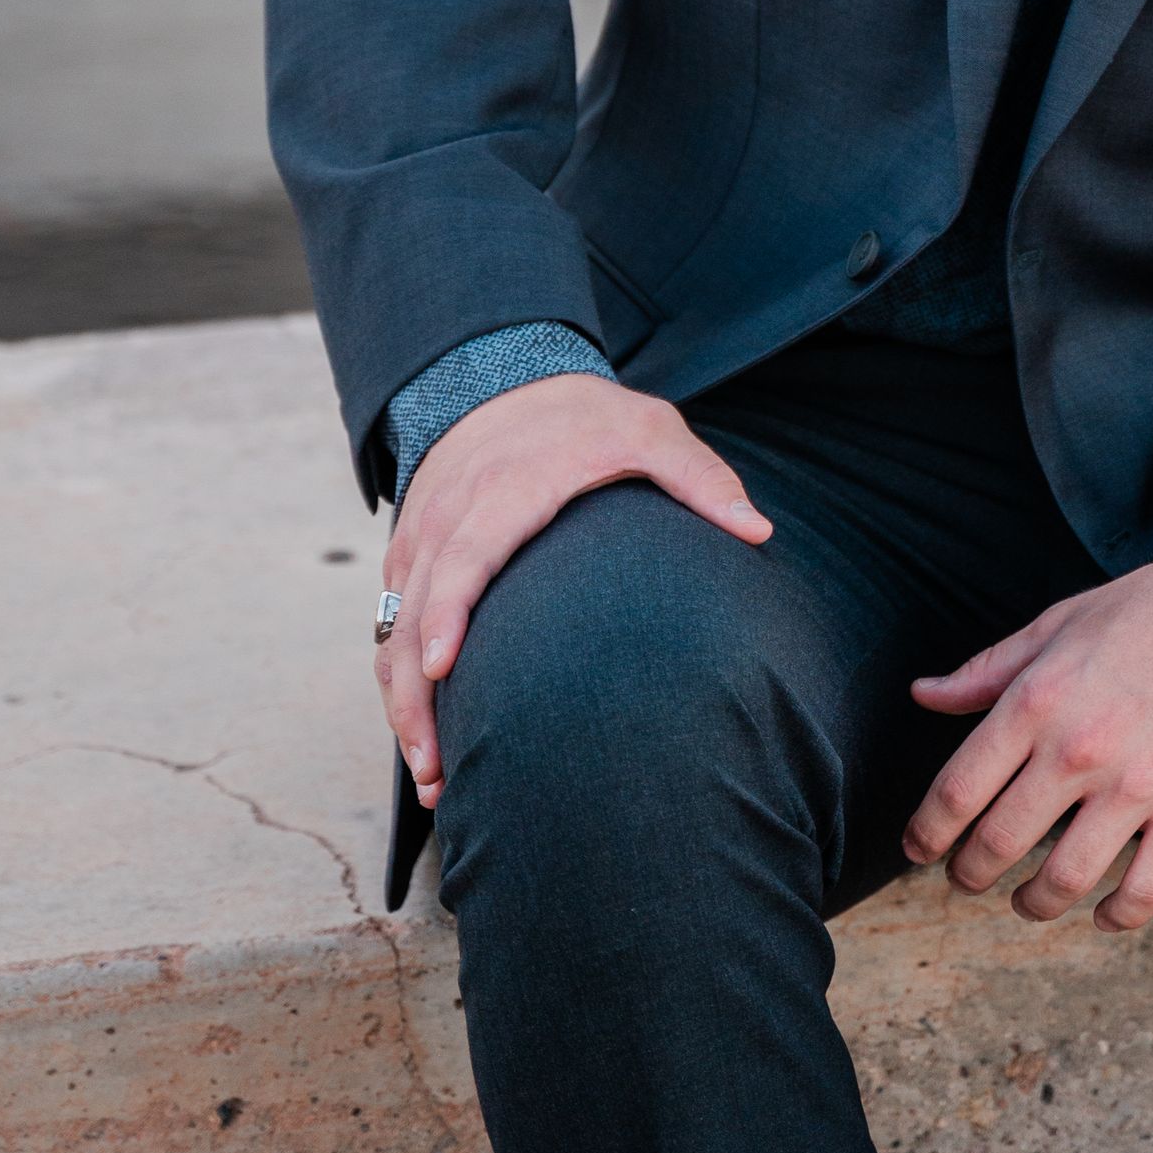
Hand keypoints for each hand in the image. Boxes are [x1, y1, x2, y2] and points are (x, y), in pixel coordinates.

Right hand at [376, 376, 768, 805]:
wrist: (505, 378)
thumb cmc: (588, 417)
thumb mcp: (651, 430)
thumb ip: (701, 480)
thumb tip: (760, 531)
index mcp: (508, 489)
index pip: (466, 555)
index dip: (449, 614)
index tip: (443, 671)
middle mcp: (451, 515)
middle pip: (416, 612)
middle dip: (416, 695)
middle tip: (435, 770)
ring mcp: (421, 536)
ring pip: (393, 626)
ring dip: (403, 701)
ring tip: (429, 774)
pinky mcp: (409, 552)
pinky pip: (392, 620)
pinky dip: (397, 676)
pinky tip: (421, 731)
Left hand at [903, 540, 1152, 934]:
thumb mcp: (1061, 622)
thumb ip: (988, 669)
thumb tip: (924, 695)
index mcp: (1038, 700)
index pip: (957, 791)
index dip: (926, 833)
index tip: (917, 849)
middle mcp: (1081, 750)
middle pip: (999, 845)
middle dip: (969, 874)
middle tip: (965, 878)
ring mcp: (1140, 788)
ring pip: (1063, 881)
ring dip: (1032, 904)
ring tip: (1025, 900)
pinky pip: (1143, 893)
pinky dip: (1113, 917)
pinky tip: (1100, 912)